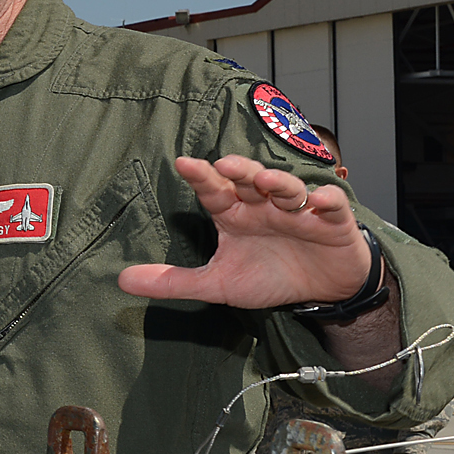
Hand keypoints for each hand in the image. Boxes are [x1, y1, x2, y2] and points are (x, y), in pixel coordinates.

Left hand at [117, 155, 370, 309]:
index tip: (183, 163)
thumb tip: (121, 281)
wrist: (321, 290)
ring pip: (288, 188)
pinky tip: (320, 202)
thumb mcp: (218, 284)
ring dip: (278, 183)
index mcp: (236, 213)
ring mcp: (299, 210)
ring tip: (265, 181)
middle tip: (225, 165)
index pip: (215, 189)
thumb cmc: (269, 277)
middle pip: (250, 180)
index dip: (201, 176)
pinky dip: (327, 202)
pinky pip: (332, 206)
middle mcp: (265, 205)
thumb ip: (173, 281)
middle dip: (239, 170)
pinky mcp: (332, 221)